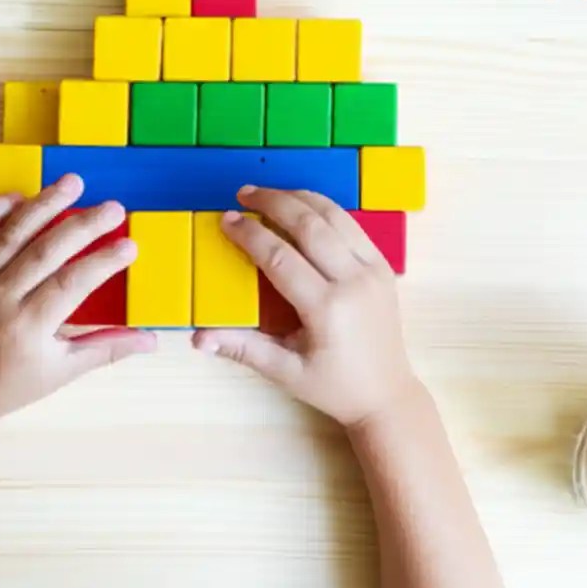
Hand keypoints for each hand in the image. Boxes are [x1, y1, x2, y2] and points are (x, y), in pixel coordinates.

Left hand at [0, 174, 155, 419]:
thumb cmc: (9, 385)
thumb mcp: (60, 373)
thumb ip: (105, 349)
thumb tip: (151, 340)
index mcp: (28, 327)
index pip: (71, 285)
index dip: (102, 263)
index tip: (130, 246)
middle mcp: (0, 298)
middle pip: (46, 251)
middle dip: (83, 226)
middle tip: (114, 208)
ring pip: (13, 233)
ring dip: (44, 204)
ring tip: (73, 183)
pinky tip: (20, 195)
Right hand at [192, 187, 416, 426]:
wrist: (386, 394)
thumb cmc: (333, 386)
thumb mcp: (286, 372)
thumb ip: (244, 349)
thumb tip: (199, 338)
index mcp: (327, 309)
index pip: (281, 258)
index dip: (250, 235)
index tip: (226, 220)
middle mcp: (353, 282)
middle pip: (310, 226)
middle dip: (273, 203)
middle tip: (244, 193)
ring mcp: (374, 271)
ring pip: (335, 217)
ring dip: (300, 198)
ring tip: (270, 193)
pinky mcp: (383, 267)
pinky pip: (353, 226)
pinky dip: (326, 209)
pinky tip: (303, 205)